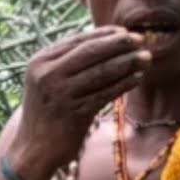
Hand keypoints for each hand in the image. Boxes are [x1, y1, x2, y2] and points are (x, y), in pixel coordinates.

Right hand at [11, 26, 151, 178]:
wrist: (32, 148)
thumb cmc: (46, 112)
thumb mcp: (46, 80)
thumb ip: (66, 61)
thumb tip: (102, 41)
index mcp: (40, 61)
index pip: (76, 41)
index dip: (103, 35)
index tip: (124, 31)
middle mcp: (48, 74)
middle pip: (90, 52)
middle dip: (118, 44)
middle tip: (140, 39)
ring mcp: (61, 94)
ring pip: (101, 72)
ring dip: (127, 62)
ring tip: (146, 57)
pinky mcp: (75, 113)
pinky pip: (106, 93)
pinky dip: (124, 84)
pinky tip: (138, 78)